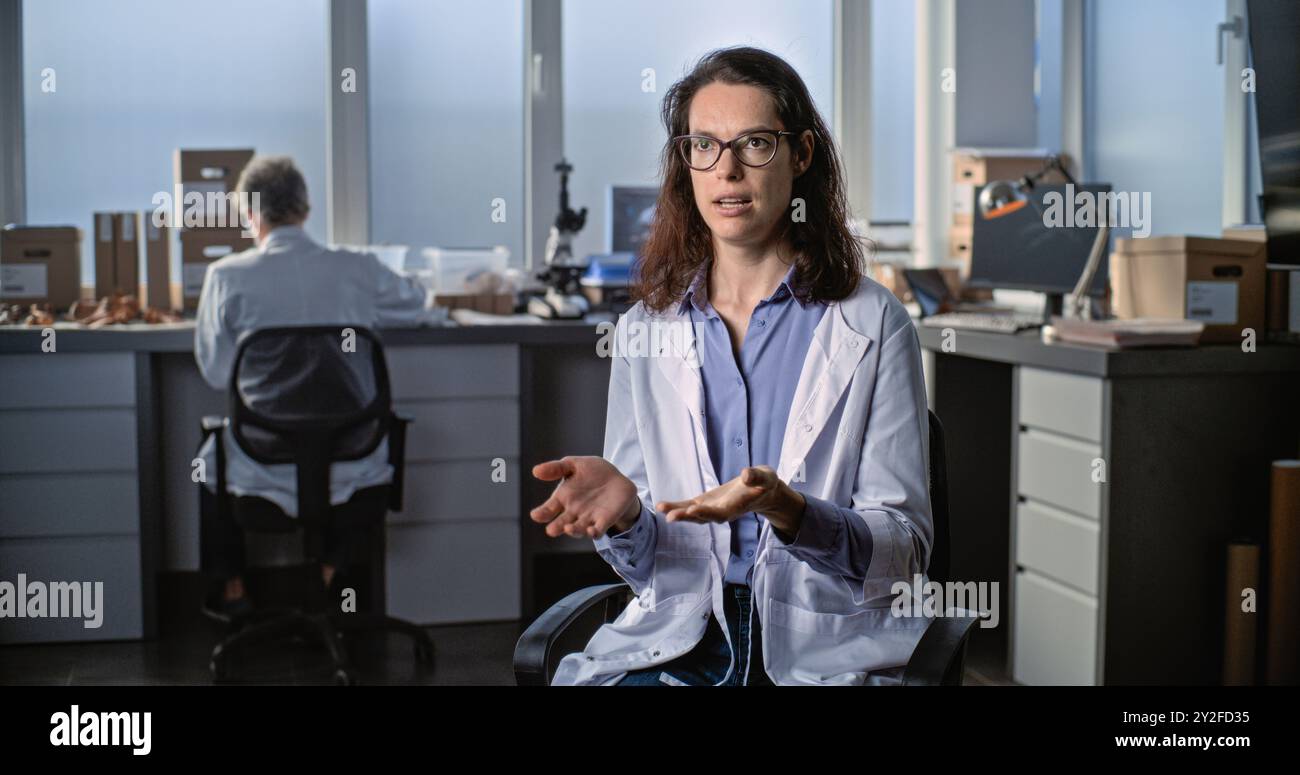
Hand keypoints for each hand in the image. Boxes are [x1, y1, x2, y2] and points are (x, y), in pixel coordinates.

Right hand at [531, 456, 639, 538]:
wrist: (617, 478)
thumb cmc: (593, 472)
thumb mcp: (574, 465)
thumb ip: (556, 468)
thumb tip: (536, 471)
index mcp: (563, 498)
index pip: (549, 509)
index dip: (542, 514)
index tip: (536, 515)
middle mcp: (573, 512)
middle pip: (561, 523)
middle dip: (556, 527)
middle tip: (551, 530)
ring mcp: (588, 518)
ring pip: (578, 529)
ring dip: (573, 531)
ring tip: (568, 528)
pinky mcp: (604, 521)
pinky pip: (597, 531)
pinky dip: (593, 532)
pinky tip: (591, 530)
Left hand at [656, 465, 805, 535]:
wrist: (762, 490)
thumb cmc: (765, 482)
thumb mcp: (765, 476)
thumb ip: (756, 477)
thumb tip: (746, 475)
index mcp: (737, 507)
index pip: (720, 513)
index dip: (707, 513)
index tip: (693, 510)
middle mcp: (722, 512)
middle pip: (703, 518)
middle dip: (686, 517)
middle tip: (670, 516)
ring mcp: (712, 508)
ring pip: (693, 514)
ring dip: (677, 512)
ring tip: (661, 508)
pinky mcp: (706, 503)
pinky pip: (689, 507)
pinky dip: (677, 506)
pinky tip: (662, 506)